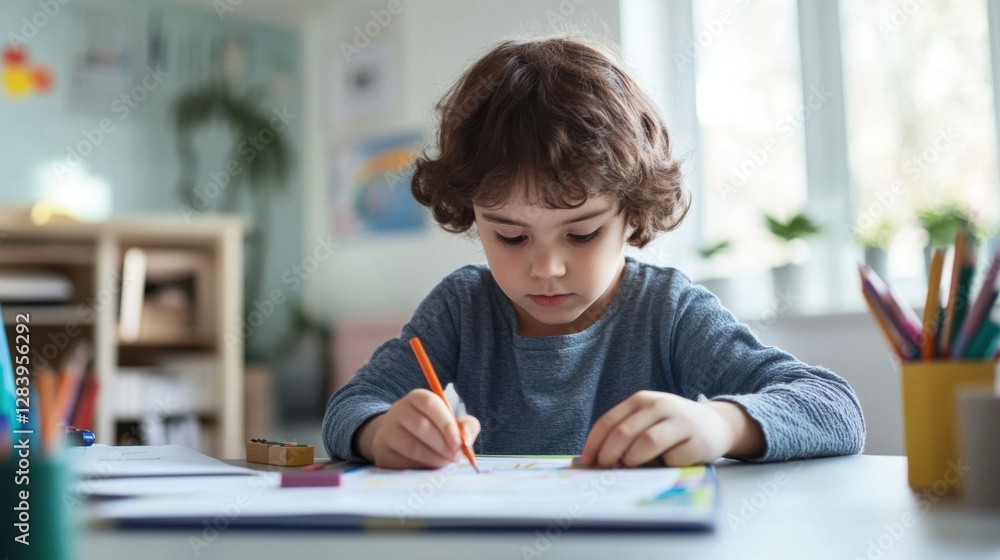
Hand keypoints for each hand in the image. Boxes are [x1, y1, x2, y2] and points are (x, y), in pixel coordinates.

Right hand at [353, 389, 480, 468]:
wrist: (398, 439)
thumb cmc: (432, 429)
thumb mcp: (451, 422)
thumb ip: (466, 426)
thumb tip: (467, 439)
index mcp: (416, 398)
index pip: (429, 404)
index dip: (447, 424)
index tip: (459, 443)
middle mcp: (398, 410)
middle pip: (421, 426)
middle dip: (442, 445)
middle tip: (454, 457)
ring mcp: (387, 431)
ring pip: (412, 446)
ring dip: (433, 458)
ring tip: (444, 462)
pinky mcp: (381, 452)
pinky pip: (402, 462)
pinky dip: (420, 468)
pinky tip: (428, 467)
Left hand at [579, 391, 762, 467]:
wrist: (716, 425)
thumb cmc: (672, 428)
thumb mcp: (647, 421)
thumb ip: (625, 434)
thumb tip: (595, 460)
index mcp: (641, 400)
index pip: (608, 421)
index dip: (594, 443)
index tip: (587, 461)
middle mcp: (660, 406)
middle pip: (625, 432)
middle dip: (610, 455)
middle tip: (607, 470)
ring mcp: (681, 422)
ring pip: (647, 443)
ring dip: (634, 460)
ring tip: (632, 467)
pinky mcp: (698, 441)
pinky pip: (672, 458)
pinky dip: (664, 466)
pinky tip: (666, 464)